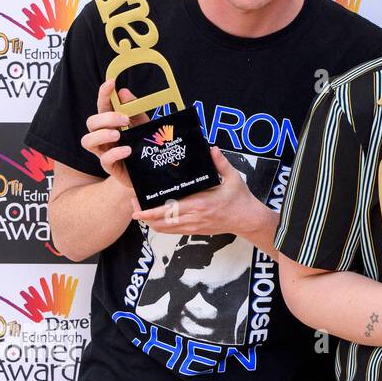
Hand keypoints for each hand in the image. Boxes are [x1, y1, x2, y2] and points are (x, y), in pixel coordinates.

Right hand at [80, 79, 148, 188]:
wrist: (152, 169)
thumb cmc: (143, 144)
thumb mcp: (143, 124)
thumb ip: (135, 110)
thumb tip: (124, 92)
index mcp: (111, 123)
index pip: (102, 106)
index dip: (104, 94)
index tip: (111, 83)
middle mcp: (103, 136)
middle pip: (91, 122)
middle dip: (106, 118)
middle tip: (125, 120)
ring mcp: (105, 152)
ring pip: (87, 141)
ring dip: (101, 135)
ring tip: (118, 135)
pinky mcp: (110, 167)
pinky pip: (104, 160)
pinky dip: (114, 153)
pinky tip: (127, 150)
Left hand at [131, 147, 269, 242]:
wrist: (247, 219)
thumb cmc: (240, 199)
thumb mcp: (233, 178)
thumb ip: (221, 163)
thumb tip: (211, 148)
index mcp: (200, 204)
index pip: (168, 210)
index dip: (149, 210)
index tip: (136, 203)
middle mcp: (194, 217)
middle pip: (161, 222)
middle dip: (144, 215)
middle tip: (133, 205)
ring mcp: (194, 226)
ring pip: (164, 229)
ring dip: (150, 222)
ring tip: (141, 211)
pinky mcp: (195, 231)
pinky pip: (172, 232)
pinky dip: (161, 226)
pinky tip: (155, 218)